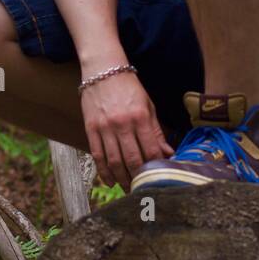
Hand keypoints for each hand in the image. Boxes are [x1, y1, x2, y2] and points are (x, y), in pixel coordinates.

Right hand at [81, 71, 175, 190]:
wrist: (103, 70)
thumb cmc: (129, 88)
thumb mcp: (148, 106)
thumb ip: (156, 131)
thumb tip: (168, 153)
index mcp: (140, 117)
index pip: (151, 149)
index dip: (156, 166)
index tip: (159, 176)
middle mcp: (122, 124)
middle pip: (132, 159)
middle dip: (139, 177)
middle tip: (143, 189)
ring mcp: (104, 127)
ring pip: (114, 161)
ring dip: (122, 179)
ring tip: (128, 189)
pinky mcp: (90, 129)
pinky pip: (97, 155)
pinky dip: (103, 172)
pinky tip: (110, 181)